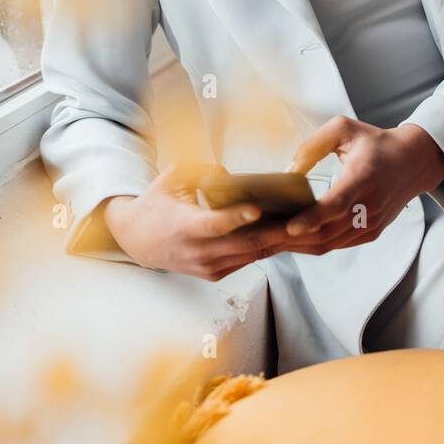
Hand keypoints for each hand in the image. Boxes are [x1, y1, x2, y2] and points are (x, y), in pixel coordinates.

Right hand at [102, 162, 296, 280]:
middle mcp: (199, 252)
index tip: (258, 207)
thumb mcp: (172, 177)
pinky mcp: (216, 274)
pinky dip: (268, 247)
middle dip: (278, 232)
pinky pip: (248, 260)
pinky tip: (287, 234)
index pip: (216, 224)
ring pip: (252, 255)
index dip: (237, 216)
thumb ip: (202, 169)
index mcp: (186, 227)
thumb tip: (232, 174)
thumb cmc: (157, 204)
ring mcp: (209, 267)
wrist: (137, 240)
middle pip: (246, 244)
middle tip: (304, 218)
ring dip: (279, 242)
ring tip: (306, 225)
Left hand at [218, 117, 443, 261]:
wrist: (413, 162)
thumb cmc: (376, 142)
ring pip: (328, 243)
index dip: (312, 218)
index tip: (289, 226)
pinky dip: (311, 245)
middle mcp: (369, 206)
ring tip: (265, 241)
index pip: (337, 205)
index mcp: (363, 178)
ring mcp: (371, 224)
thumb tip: (288, 170)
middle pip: (326, 231)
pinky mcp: (370, 234)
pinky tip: (288, 241)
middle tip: (257, 237)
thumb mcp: (344, 129)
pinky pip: (336, 245)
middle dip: (289, 237)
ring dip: (296, 245)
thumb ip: (313, 145)